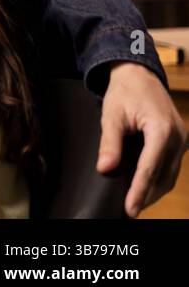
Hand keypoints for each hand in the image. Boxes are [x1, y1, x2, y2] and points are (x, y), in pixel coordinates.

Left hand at [97, 62, 186, 215]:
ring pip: (170, 176)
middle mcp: (178, 137)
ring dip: (153, 191)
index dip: (139, 191)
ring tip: (135, 204)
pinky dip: (158, 180)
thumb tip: (105, 168)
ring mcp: (182, 140)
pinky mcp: (180, 142)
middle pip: (163, 177)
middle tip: (128, 212)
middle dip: (146, 196)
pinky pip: (171, 167)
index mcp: (162, 129)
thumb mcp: (111, 115)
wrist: (139, 74)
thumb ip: (110, 143)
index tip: (129, 209)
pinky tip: (144, 188)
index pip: (150, 168)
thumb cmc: (124, 92)